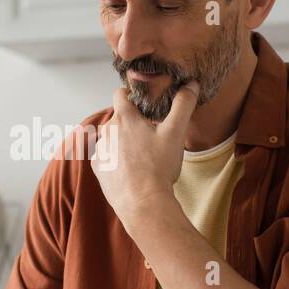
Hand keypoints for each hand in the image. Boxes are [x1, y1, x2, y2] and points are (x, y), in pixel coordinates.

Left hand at [91, 81, 198, 227]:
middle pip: (118, 118)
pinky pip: (106, 157)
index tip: (142, 102)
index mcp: (124, 118)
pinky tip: (131, 169)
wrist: (144, 203)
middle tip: (151, 135)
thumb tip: (191, 84)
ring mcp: (100, 150)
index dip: (131, 95)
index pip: (120, 93)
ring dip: (123, 141)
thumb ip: (183, 105)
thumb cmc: (159, 167)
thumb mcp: (176, 132)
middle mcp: (107, 131)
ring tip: (142, 156)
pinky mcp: (97, 168)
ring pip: (111, 138)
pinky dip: (116, 159)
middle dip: (132, 122)